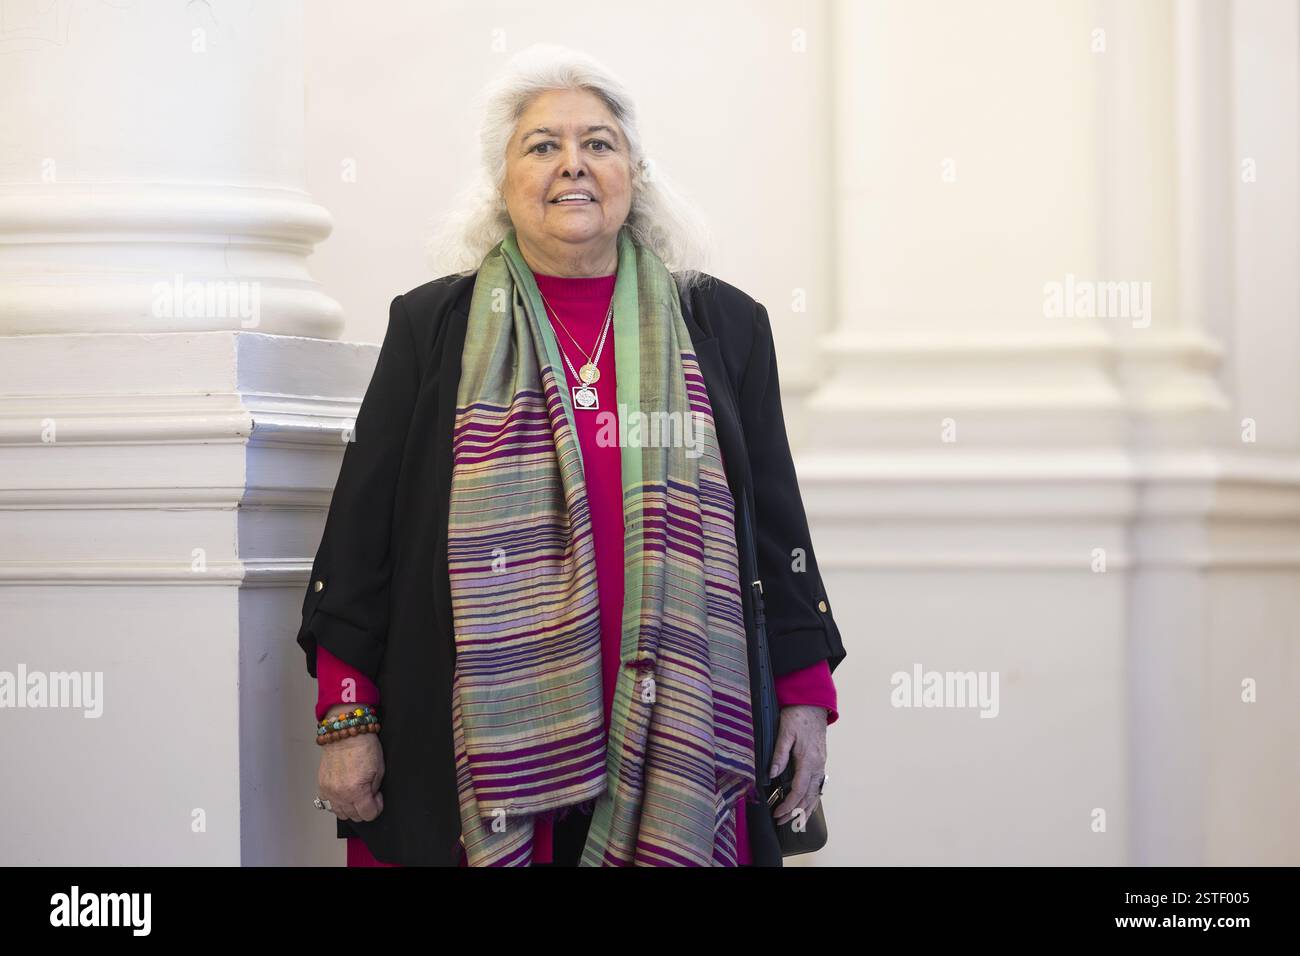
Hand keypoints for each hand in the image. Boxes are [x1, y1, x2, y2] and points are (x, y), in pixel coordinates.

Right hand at [317, 705, 384, 822]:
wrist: (346, 733)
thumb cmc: (364, 746)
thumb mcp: (379, 770)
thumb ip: (374, 790)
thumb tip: (372, 800)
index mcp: (356, 791)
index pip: (368, 814)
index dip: (376, 808)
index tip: (378, 799)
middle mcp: (340, 794)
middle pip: (354, 816)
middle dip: (364, 808)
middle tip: (369, 794)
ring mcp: (328, 791)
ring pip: (340, 813)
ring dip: (349, 808)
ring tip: (356, 794)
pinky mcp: (321, 785)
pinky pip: (327, 804)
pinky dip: (336, 802)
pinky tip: (344, 793)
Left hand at [768, 704, 827, 826]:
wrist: (813, 703)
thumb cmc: (798, 715)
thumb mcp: (784, 732)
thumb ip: (779, 754)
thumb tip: (772, 774)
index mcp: (808, 760)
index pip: (799, 790)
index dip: (789, 805)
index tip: (778, 813)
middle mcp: (818, 765)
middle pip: (809, 796)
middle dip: (796, 812)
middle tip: (782, 822)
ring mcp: (821, 764)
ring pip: (816, 793)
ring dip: (806, 809)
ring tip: (797, 822)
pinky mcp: (821, 761)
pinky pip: (818, 785)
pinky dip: (813, 799)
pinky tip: (808, 805)